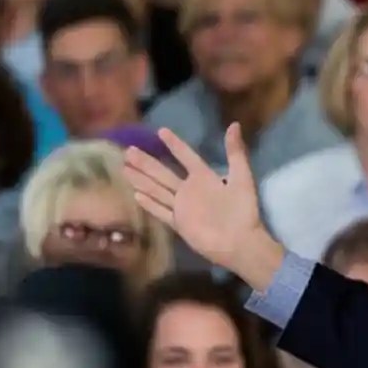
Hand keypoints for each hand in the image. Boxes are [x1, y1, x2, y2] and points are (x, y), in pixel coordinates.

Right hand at [123, 124, 283, 288]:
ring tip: (124, 168)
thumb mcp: (242, 177)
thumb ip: (235, 153)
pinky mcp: (179, 223)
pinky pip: (161, 211)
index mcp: (205, 177)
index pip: (187, 156)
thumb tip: (234, 125)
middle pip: (163, 173)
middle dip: (146, 162)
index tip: (161, 131)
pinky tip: (135, 195)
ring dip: (141, 179)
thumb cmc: (243, 210)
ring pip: (157, 190)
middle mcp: (190, 190)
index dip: (175, 144)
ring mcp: (183, 207)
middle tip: (128, 150)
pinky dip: (149, 204)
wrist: (239, 242)